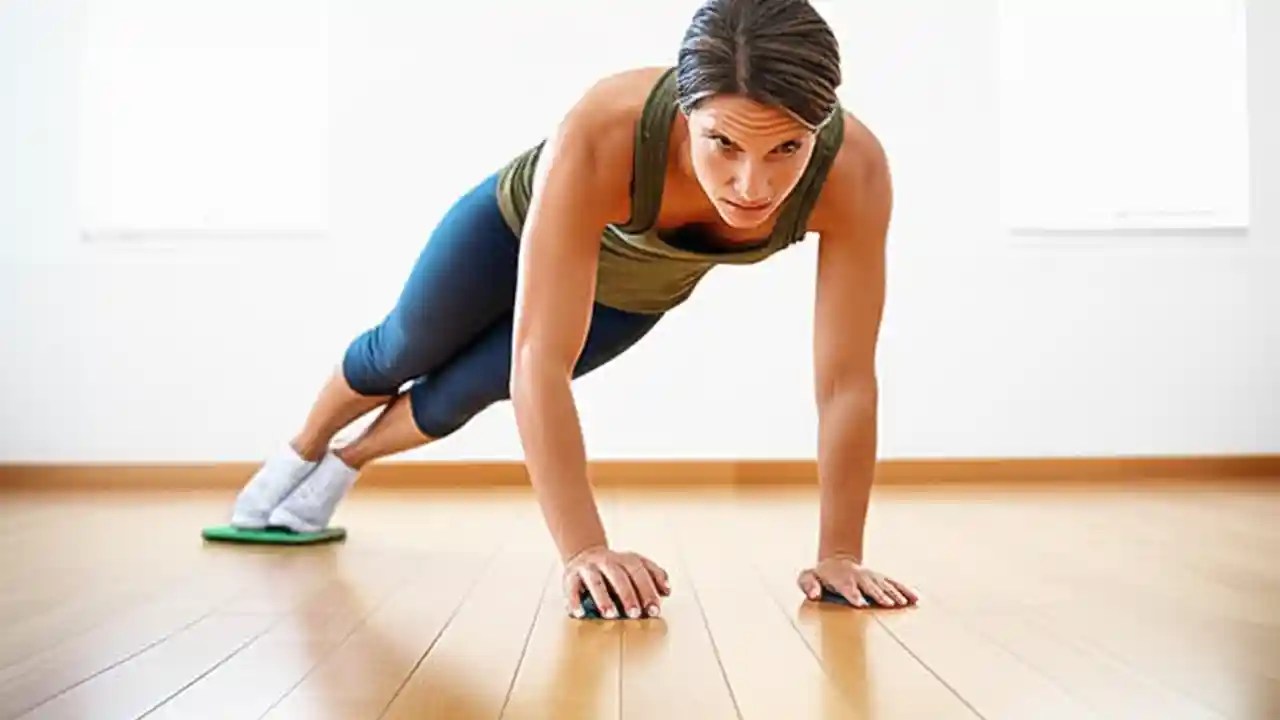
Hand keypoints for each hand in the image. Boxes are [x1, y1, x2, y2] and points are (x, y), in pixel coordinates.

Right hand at [563, 545, 669, 618]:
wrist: (585, 554)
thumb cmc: (616, 569)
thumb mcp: (636, 567)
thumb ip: (653, 577)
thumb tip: (667, 591)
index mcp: (626, 559)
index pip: (640, 571)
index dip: (648, 590)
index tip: (654, 609)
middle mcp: (608, 561)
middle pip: (619, 576)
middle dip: (628, 595)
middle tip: (635, 614)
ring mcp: (589, 567)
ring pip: (596, 581)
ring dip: (603, 598)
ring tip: (610, 615)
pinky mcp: (571, 575)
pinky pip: (572, 587)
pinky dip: (574, 600)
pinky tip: (579, 614)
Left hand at [797, 555, 917, 607]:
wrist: (836, 561)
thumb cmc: (821, 575)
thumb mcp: (807, 577)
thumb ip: (808, 585)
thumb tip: (814, 594)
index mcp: (841, 579)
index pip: (848, 588)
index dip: (854, 595)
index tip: (861, 605)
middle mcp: (859, 578)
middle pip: (870, 587)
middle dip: (879, 595)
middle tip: (888, 604)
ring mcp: (872, 577)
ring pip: (884, 585)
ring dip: (893, 594)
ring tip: (902, 603)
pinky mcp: (881, 579)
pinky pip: (895, 584)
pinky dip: (905, 590)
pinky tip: (915, 599)